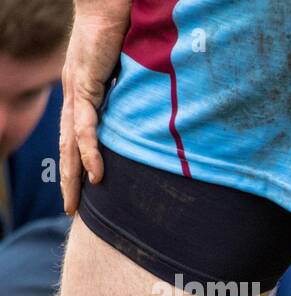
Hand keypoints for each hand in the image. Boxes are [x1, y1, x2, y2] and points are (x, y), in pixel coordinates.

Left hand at [60, 0, 132, 213]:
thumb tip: (159, 110)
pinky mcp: (84, 84)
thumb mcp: (130, 69)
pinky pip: (86, 125)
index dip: (77, 163)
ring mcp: (76, 89)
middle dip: (68, 180)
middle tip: (71, 208)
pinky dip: (89, 151)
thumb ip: (136, 91)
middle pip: (65, 146)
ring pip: (69, 143)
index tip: (85, 188)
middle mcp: (74, 94)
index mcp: (83, 91)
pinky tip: (96, 174)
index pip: (75, 135)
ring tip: (76, 202)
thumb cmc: (124, 26)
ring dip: (73, 175)